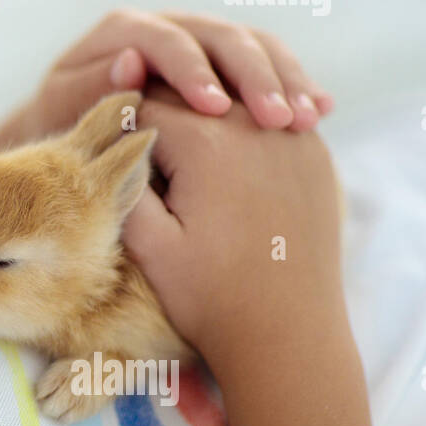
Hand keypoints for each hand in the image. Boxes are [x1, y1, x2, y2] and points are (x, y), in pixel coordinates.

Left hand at [27, 9, 332, 137]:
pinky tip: (322, 113)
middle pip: (220, 36)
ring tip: (307, 120)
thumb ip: (92, 89)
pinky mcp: (229, 68)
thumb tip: (131, 62)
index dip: (193, 71)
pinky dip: (296, 86)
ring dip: (286, 79)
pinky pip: (271, 66)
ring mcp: (202, 44)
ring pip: (254, 45)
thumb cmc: (66, 135)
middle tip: (277, 119)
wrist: (82, 146)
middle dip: (252, 76)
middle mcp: (167, 28)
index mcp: (123, 34)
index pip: (164, 41)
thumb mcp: (66, 116)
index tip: (216, 110)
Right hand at [122, 84, 345, 366]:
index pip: (143, 103)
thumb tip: (110, 139)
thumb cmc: (211, 297)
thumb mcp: (148, 245)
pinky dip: (243, 124)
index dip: (119, 124)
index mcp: (207, 144)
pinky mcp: (316, 155)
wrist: (289, 336)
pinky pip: (269, 116)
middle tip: (139, 146)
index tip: (109, 151)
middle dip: (160, 112)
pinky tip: (225, 155)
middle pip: (189, 89)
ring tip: (182, 149)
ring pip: (233, 95)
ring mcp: (295, 137)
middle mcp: (255, 126)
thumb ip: (122, 181)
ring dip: (203, 111)